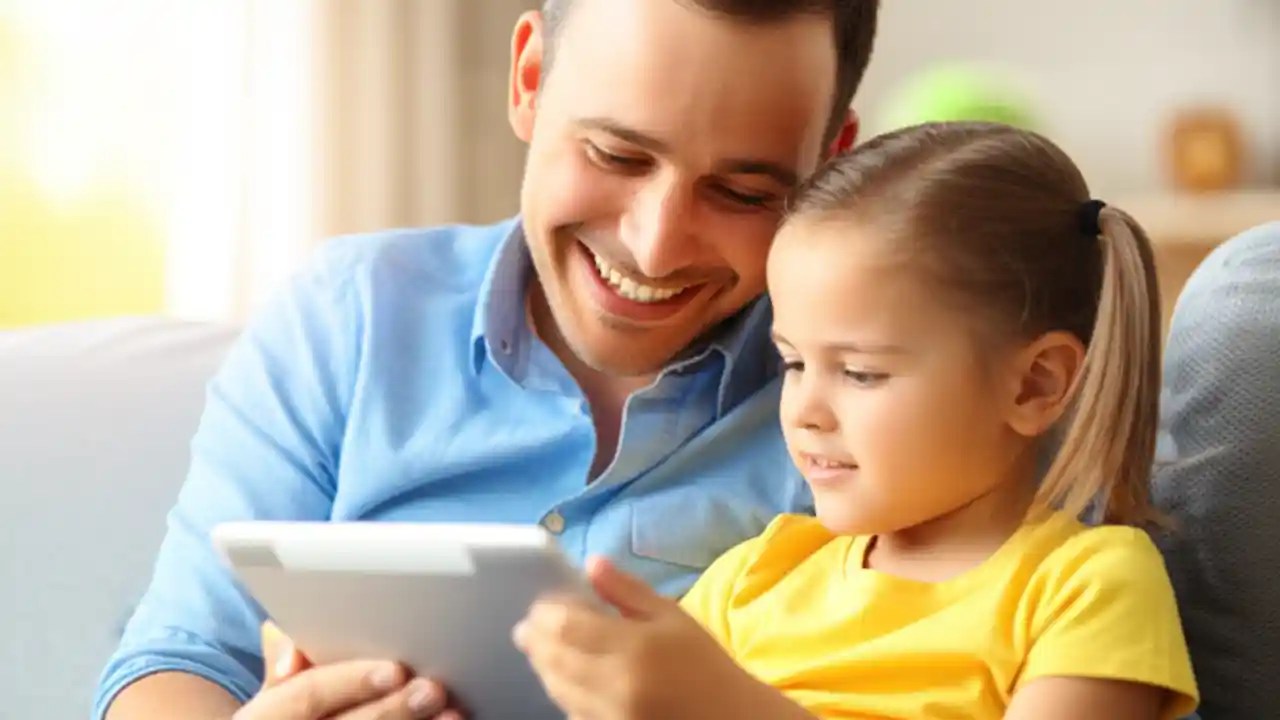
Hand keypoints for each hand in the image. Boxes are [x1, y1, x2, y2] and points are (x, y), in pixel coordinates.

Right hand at [231, 621, 464, 719]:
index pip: (303, 698)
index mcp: (264, 717)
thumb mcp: (277, 683)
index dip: (348, 682)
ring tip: (451, 713)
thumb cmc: (289, 708)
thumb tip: (289, 650)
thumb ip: (287, 651)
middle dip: (392, 709)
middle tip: (432, 689)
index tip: (393, 669)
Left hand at [513, 557, 788, 719]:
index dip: (546, 612)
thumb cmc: (704, 664)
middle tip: (526, 627)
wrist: (731, 718)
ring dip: (543, 666)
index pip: (567, 627)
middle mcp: (618, 685)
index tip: (542, 603)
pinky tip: (562, 679)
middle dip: (535, 640)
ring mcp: (612, 716)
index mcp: (635, 647)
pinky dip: (562, 695)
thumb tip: (592, 563)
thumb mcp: (673, 616)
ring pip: (558, 690)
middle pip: (555, 659)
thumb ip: (627, 591)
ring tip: (539, 649)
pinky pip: (573, 714)